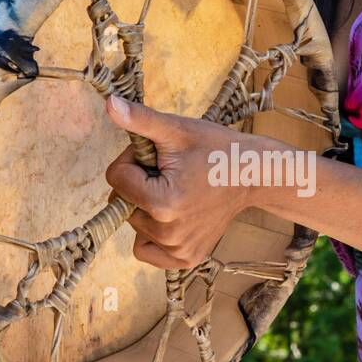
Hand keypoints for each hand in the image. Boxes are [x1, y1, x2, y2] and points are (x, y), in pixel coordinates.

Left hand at [103, 94, 260, 270]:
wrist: (253, 175)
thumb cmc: (216, 148)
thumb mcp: (177, 130)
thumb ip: (140, 120)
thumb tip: (108, 103)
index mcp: (163, 203)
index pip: (116, 178)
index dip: (134, 160)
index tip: (160, 156)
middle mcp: (168, 233)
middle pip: (123, 203)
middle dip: (139, 184)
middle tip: (171, 173)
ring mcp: (178, 249)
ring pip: (134, 224)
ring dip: (146, 206)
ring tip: (178, 191)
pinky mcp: (185, 258)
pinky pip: (146, 249)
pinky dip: (152, 233)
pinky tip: (174, 215)